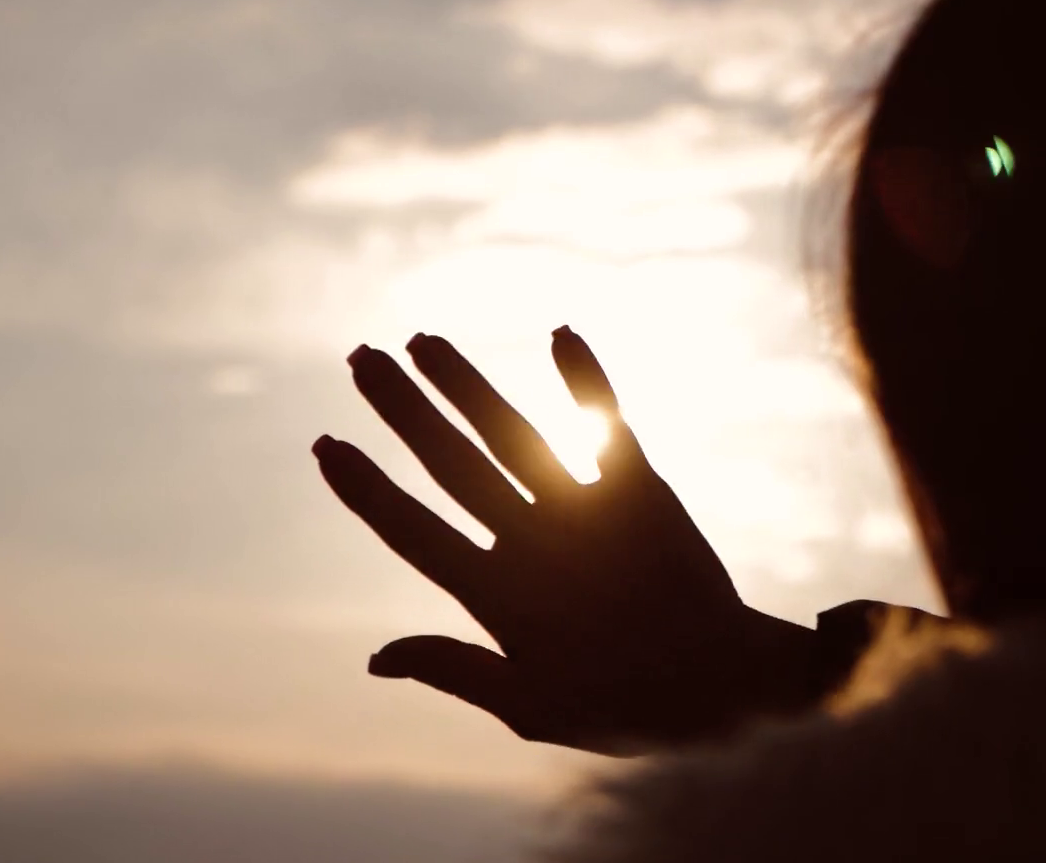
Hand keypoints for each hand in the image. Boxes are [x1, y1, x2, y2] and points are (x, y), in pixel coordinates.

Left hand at [314, 327, 818, 754]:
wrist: (721, 691)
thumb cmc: (627, 710)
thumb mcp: (533, 706)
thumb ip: (459, 671)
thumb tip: (377, 659)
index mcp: (497, 593)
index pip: (415, 530)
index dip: (368, 490)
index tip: (324, 445)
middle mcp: (529, 540)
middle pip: (450, 465)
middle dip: (404, 413)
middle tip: (359, 358)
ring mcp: (580, 511)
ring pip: (511, 436)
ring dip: (468, 388)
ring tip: (421, 341)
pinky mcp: (637, 491)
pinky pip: (607, 425)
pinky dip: (588, 381)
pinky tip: (560, 335)